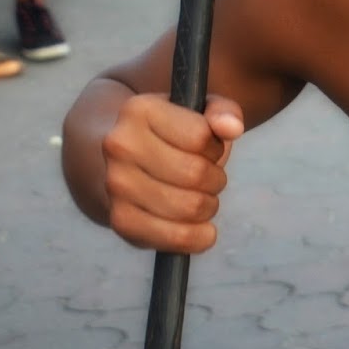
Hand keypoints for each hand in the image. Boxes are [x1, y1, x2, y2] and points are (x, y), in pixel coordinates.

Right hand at [100, 94, 244, 253]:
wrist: (122, 161)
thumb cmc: (173, 134)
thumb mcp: (199, 111)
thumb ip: (223, 112)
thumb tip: (232, 128)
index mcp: (139, 111)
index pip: (200, 137)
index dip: (215, 147)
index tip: (206, 149)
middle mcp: (120, 146)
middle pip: (196, 174)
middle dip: (215, 179)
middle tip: (208, 178)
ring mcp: (115, 185)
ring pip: (190, 207)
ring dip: (208, 206)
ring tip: (200, 197)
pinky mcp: (120, 220)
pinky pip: (175, 238)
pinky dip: (198, 237)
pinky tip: (200, 227)